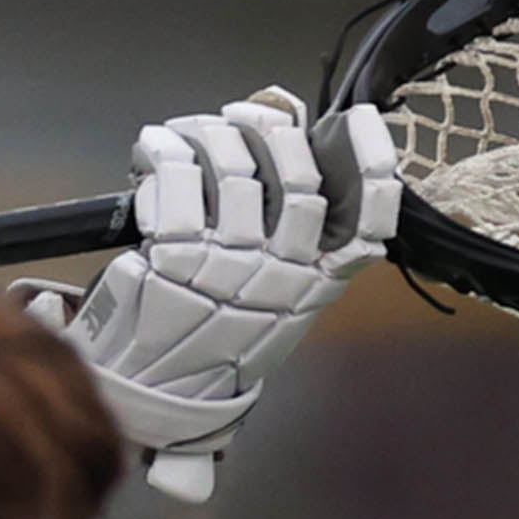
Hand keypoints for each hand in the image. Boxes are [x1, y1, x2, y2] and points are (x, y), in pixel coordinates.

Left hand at [26, 88, 397, 500]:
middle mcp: (279, 277)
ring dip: (205, 134)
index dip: (372, 162)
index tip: (358, 121)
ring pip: (234, 167)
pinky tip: (150, 152)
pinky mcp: (171, 257)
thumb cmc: (208, 347)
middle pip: (296, 175)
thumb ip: (287, 246)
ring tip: (184, 138)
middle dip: (266, 131)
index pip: (367, 223)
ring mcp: (227, 266)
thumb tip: (285, 140)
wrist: (146, 398)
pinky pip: (176, 178)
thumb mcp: (268, 313)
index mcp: (312, 289)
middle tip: (236, 123)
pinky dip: (162, 150)